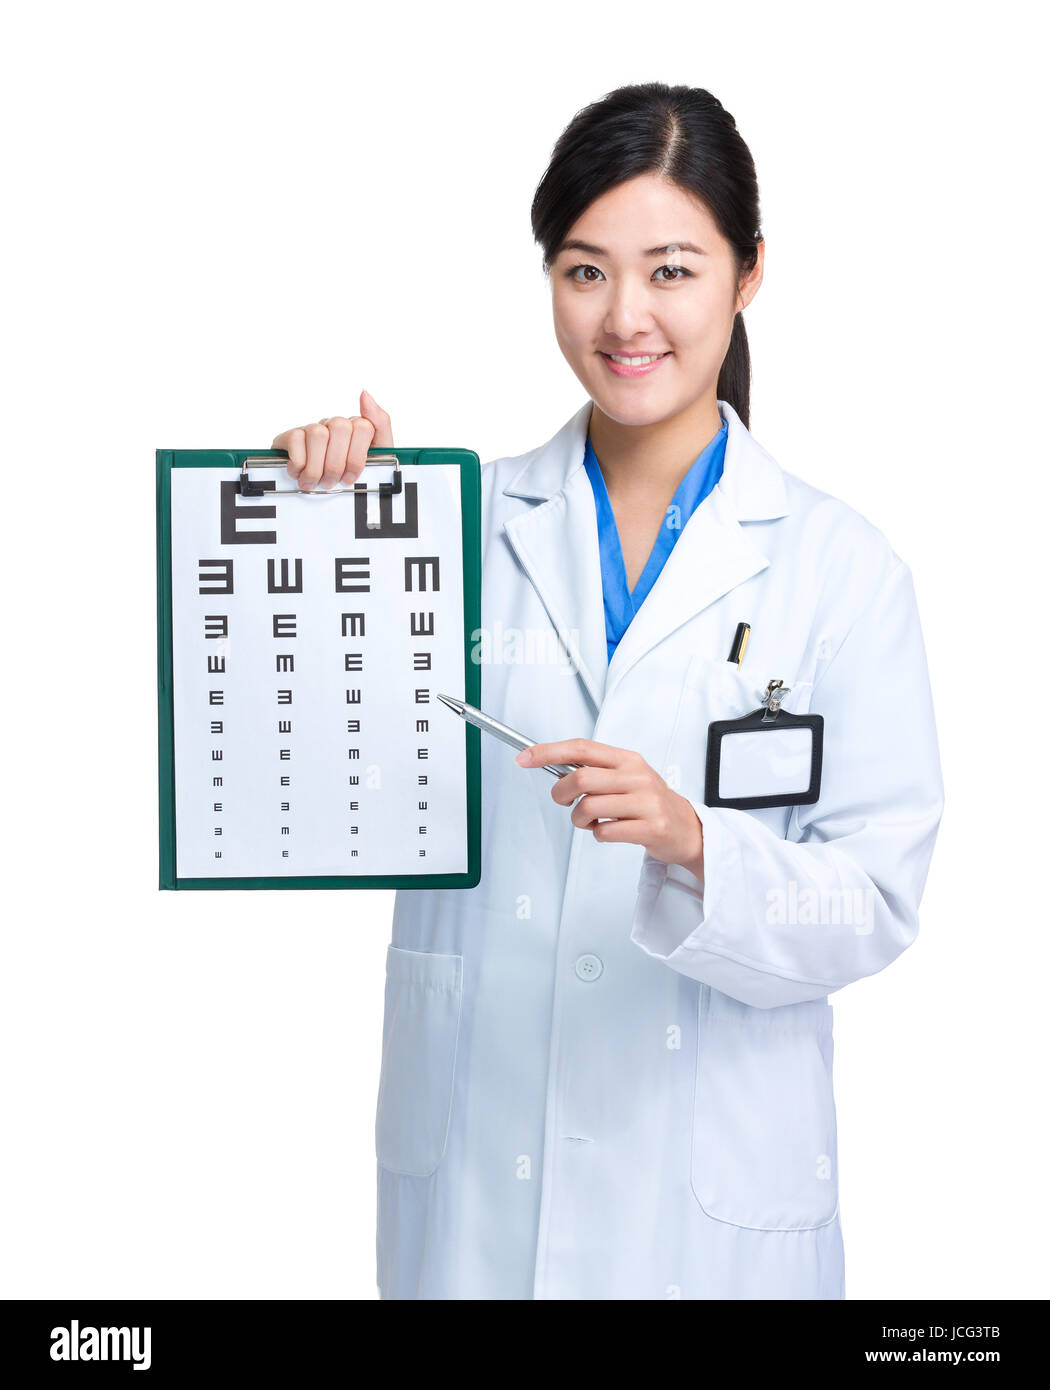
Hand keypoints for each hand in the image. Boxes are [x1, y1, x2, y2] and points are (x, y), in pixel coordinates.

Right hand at [270, 389, 393, 490]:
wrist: (324, 500)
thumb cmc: (351, 478)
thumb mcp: (377, 458)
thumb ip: (380, 425)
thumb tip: (365, 394)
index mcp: (357, 430)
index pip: (363, 427)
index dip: (356, 458)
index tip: (350, 477)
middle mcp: (335, 426)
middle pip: (341, 428)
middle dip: (336, 463)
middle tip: (330, 481)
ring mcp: (314, 429)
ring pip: (318, 434)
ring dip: (316, 466)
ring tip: (315, 481)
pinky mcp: (292, 435)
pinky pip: (296, 439)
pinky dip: (299, 462)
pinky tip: (300, 472)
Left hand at [515, 738, 703, 881]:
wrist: (687, 829)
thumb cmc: (648, 802)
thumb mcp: (626, 777)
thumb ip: (595, 770)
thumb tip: (551, 764)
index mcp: (627, 759)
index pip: (581, 748)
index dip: (548, 751)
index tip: (525, 757)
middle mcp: (637, 776)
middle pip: (581, 779)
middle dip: (561, 793)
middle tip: (565, 802)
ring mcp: (646, 802)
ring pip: (588, 807)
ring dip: (579, 819)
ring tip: (590, 822)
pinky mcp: (650, 827)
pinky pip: (605, 832)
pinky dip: (598, 834)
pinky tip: (608, 831)